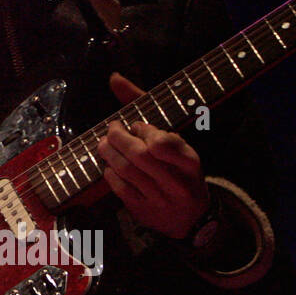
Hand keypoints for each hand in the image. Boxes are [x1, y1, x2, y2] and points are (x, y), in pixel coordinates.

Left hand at [96, 72, 210, 239]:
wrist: (191, 217)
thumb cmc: (178, 169)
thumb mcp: (175, 140)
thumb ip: (144, 106)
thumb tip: (113, 77)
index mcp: (190, 162)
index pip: (163, 143)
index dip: (145, 131)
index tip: (137, 126)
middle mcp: (178, 182)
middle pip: (141, 156)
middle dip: (119, 138)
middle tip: (111, 129)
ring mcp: (161, 200)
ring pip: (128, 171)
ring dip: (109, 153)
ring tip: (104, 144)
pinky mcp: (145, 212)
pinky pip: (121, 189)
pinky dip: (110, 173)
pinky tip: (110, 165)